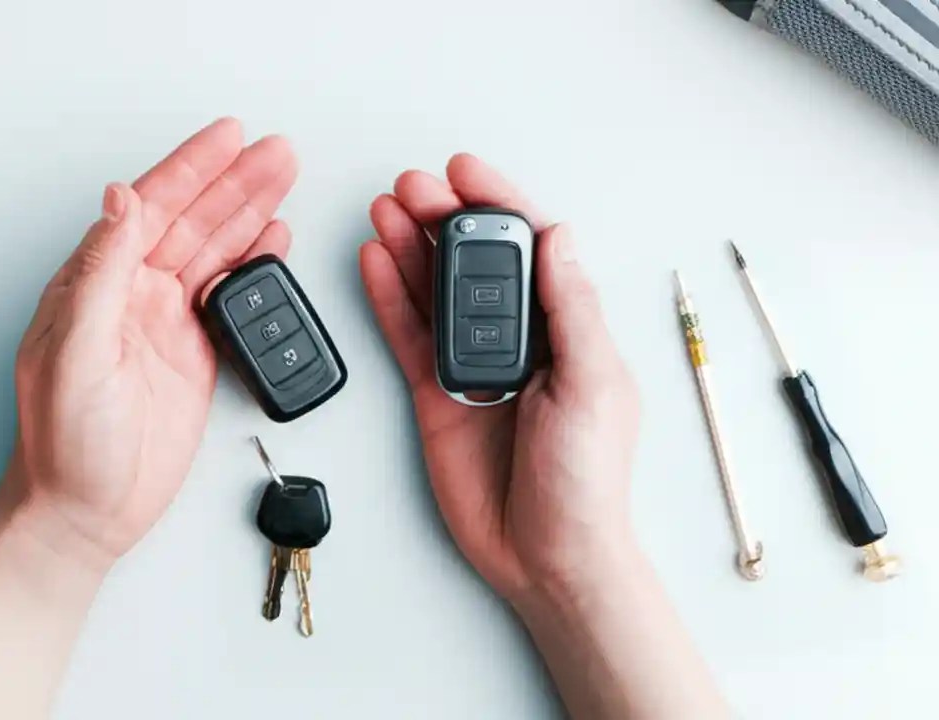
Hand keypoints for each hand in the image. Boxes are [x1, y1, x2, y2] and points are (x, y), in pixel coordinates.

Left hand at [8, 118, 297, 569]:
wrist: (86, 513)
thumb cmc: (64, 444)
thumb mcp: (77, 353)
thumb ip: (101, 273)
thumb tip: (118, 202)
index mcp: (94, 284)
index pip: (148, 208)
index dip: (189, 169)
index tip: (226, 138)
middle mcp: (129, 295)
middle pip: (191, 220)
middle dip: (234, 182)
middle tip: (276, 152)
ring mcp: (162, 323)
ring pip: (213, 251)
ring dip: (249, 213)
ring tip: (283, 178)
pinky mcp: (191, 354)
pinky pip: (227, 296)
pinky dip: (253, 264)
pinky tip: (272, 238)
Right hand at [359, 154, 639, 602]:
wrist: (548, 557)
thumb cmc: (588, 482)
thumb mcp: (593, 385)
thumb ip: (571, 309)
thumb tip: (557, 237)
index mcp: (565, 327)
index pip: (528, 248)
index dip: (497, 204)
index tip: (465, 172)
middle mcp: (517, 338)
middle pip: (472, 261)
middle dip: (442, 217)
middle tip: (412, 188)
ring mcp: (471, 364)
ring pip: (433, 290)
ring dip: (409, 246)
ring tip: (384, 209)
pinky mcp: (435, 394)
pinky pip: (407, 335)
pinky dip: (388, 297)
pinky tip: (374, 261)